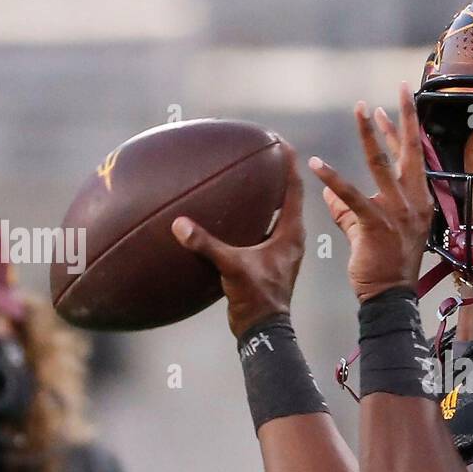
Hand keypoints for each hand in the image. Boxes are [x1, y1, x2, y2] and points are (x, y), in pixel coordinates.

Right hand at [171, 142, 305, 337]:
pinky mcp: (269, 261)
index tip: (281, 142)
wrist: (263, 330)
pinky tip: (235, 213)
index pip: (294, 190)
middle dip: (277, 174)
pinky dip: (252, 217)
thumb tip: (179, 224)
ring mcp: (280, 250)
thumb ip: (206, 244)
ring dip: (266, 196)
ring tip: (250, 177)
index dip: (289, 164)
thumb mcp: (230, 267)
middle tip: (264, 152)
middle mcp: (290, 238)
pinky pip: (263, 229)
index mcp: (290, 233)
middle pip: (288, 197)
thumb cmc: (256, 298)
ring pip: (276, 214)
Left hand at [309, 82, 431, 302]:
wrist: (390, 296)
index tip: (394, 106)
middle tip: (399, 88)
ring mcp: (398, 213)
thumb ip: (350, 211)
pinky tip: (316, 165)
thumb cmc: (384, 266)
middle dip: (405, 117)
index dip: (403, 131)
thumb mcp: (371, 232)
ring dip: (369, 134)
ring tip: (360, 110)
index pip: (412, 158)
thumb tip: (330, 196)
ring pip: (383, 164)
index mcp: (418, 202)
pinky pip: (352, 196)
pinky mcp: (377, 225)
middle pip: (410, 151)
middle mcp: (413, 202)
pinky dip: (332, 179)